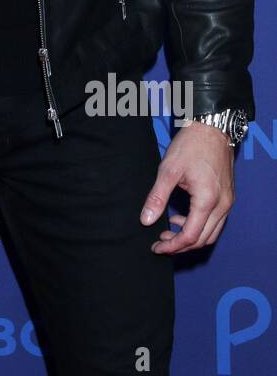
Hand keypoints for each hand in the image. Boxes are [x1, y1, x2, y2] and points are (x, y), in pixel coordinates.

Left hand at [140, 122, 234, 253]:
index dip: (172, 246)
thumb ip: (157, 197)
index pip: (190, 236)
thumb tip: (146, 221)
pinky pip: (216, 222)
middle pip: (203, 239)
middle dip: (181, 246)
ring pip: (212, 233)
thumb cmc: (190, 145)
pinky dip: (200, 227)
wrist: (212, 128)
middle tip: (160, 242)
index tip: (156, 247)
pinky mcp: (228, 196)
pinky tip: (182, 217)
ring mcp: (228, 201)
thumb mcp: (168, 170)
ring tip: (170, 231)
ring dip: (191, 238)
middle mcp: (222, 205)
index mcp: (207, 200)